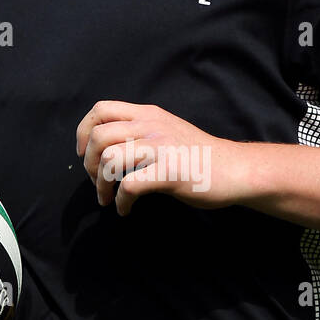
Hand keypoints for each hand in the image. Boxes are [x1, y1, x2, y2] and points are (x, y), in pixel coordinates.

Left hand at [75, 99, 249, 216]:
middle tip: (96, 182)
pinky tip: (126, 210)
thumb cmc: (200, 157)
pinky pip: (129, 185)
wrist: (235, 170)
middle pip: (99, 136)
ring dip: (101, 184)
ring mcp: (161, 148)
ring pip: (110, 159)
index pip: (101, 109)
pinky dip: (121, 202)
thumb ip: (141, 133)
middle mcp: (152, 126)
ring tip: (107, 198)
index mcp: (149, 115)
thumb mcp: (167, 132)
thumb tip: (108, 149)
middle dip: (89, 164)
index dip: (84, 131)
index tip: (84, 154)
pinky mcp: (169, 172)